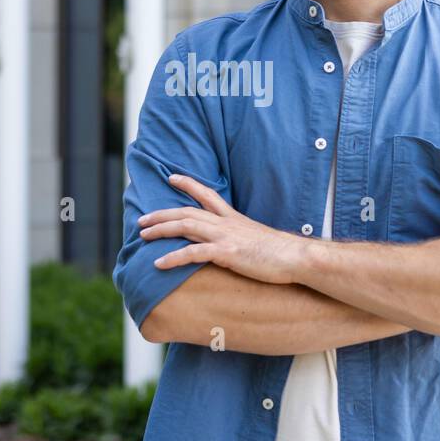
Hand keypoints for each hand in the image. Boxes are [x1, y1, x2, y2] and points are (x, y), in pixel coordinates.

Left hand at [137, 174, 304, 283]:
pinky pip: (193, 253)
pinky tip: (158, 263)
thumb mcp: (258, 239)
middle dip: (162, 214)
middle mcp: (226, 223)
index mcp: (234, 218)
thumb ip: (243, 238)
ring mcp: (226, 236)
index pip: (208, 195)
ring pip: (186, 226)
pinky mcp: (227, 253)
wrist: (297, 257)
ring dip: (161, 230)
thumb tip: (237, 245)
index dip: (188, 184)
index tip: (172, 177)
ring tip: (143, 236)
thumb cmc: (281, 253)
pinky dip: (173, 257)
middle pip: (187, 212)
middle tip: (142, 220)